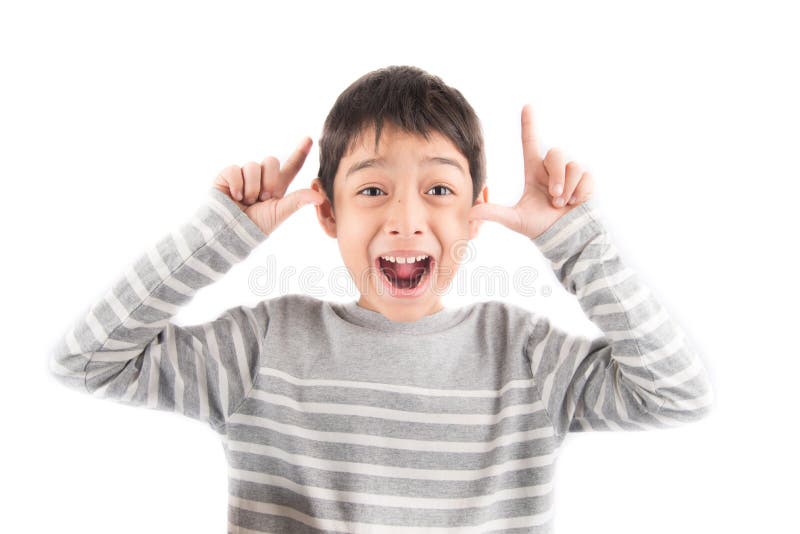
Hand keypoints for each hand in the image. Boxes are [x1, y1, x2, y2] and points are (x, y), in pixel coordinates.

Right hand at [212, 137, 325, 236]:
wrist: (230, 230)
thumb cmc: (255, 225)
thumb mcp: (279, 212)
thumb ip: (298, 201)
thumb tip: (320, 196)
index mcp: (276, 186)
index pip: (291, 166)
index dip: (300, 152)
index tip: (309, 139)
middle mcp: (261, 178)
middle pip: (271, 161)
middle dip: (268, 181)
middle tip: (262, 199)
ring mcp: (244, 175)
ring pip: (253, 166)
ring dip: (251, 188)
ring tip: (247, 201)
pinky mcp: (227, 175)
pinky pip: (235, 170)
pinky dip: (236, 185)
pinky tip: (234, 197)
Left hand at [468, 104, 594, 239]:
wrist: (565, 238)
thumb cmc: (540, 227)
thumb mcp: (515, 220)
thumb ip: (494, 213)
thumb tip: (470, 212)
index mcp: (535, 172)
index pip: (531, 143)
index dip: (529, 124)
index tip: (527, 106)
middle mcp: (552, 170)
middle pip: (556, 153)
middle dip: (556, 176)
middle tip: (554, 198)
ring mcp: (570, 175)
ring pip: (572, 166)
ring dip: (567, 188)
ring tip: (563, 204)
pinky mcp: (586, 182)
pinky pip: (585, 177)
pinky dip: (579, 192)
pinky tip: (576, 203)